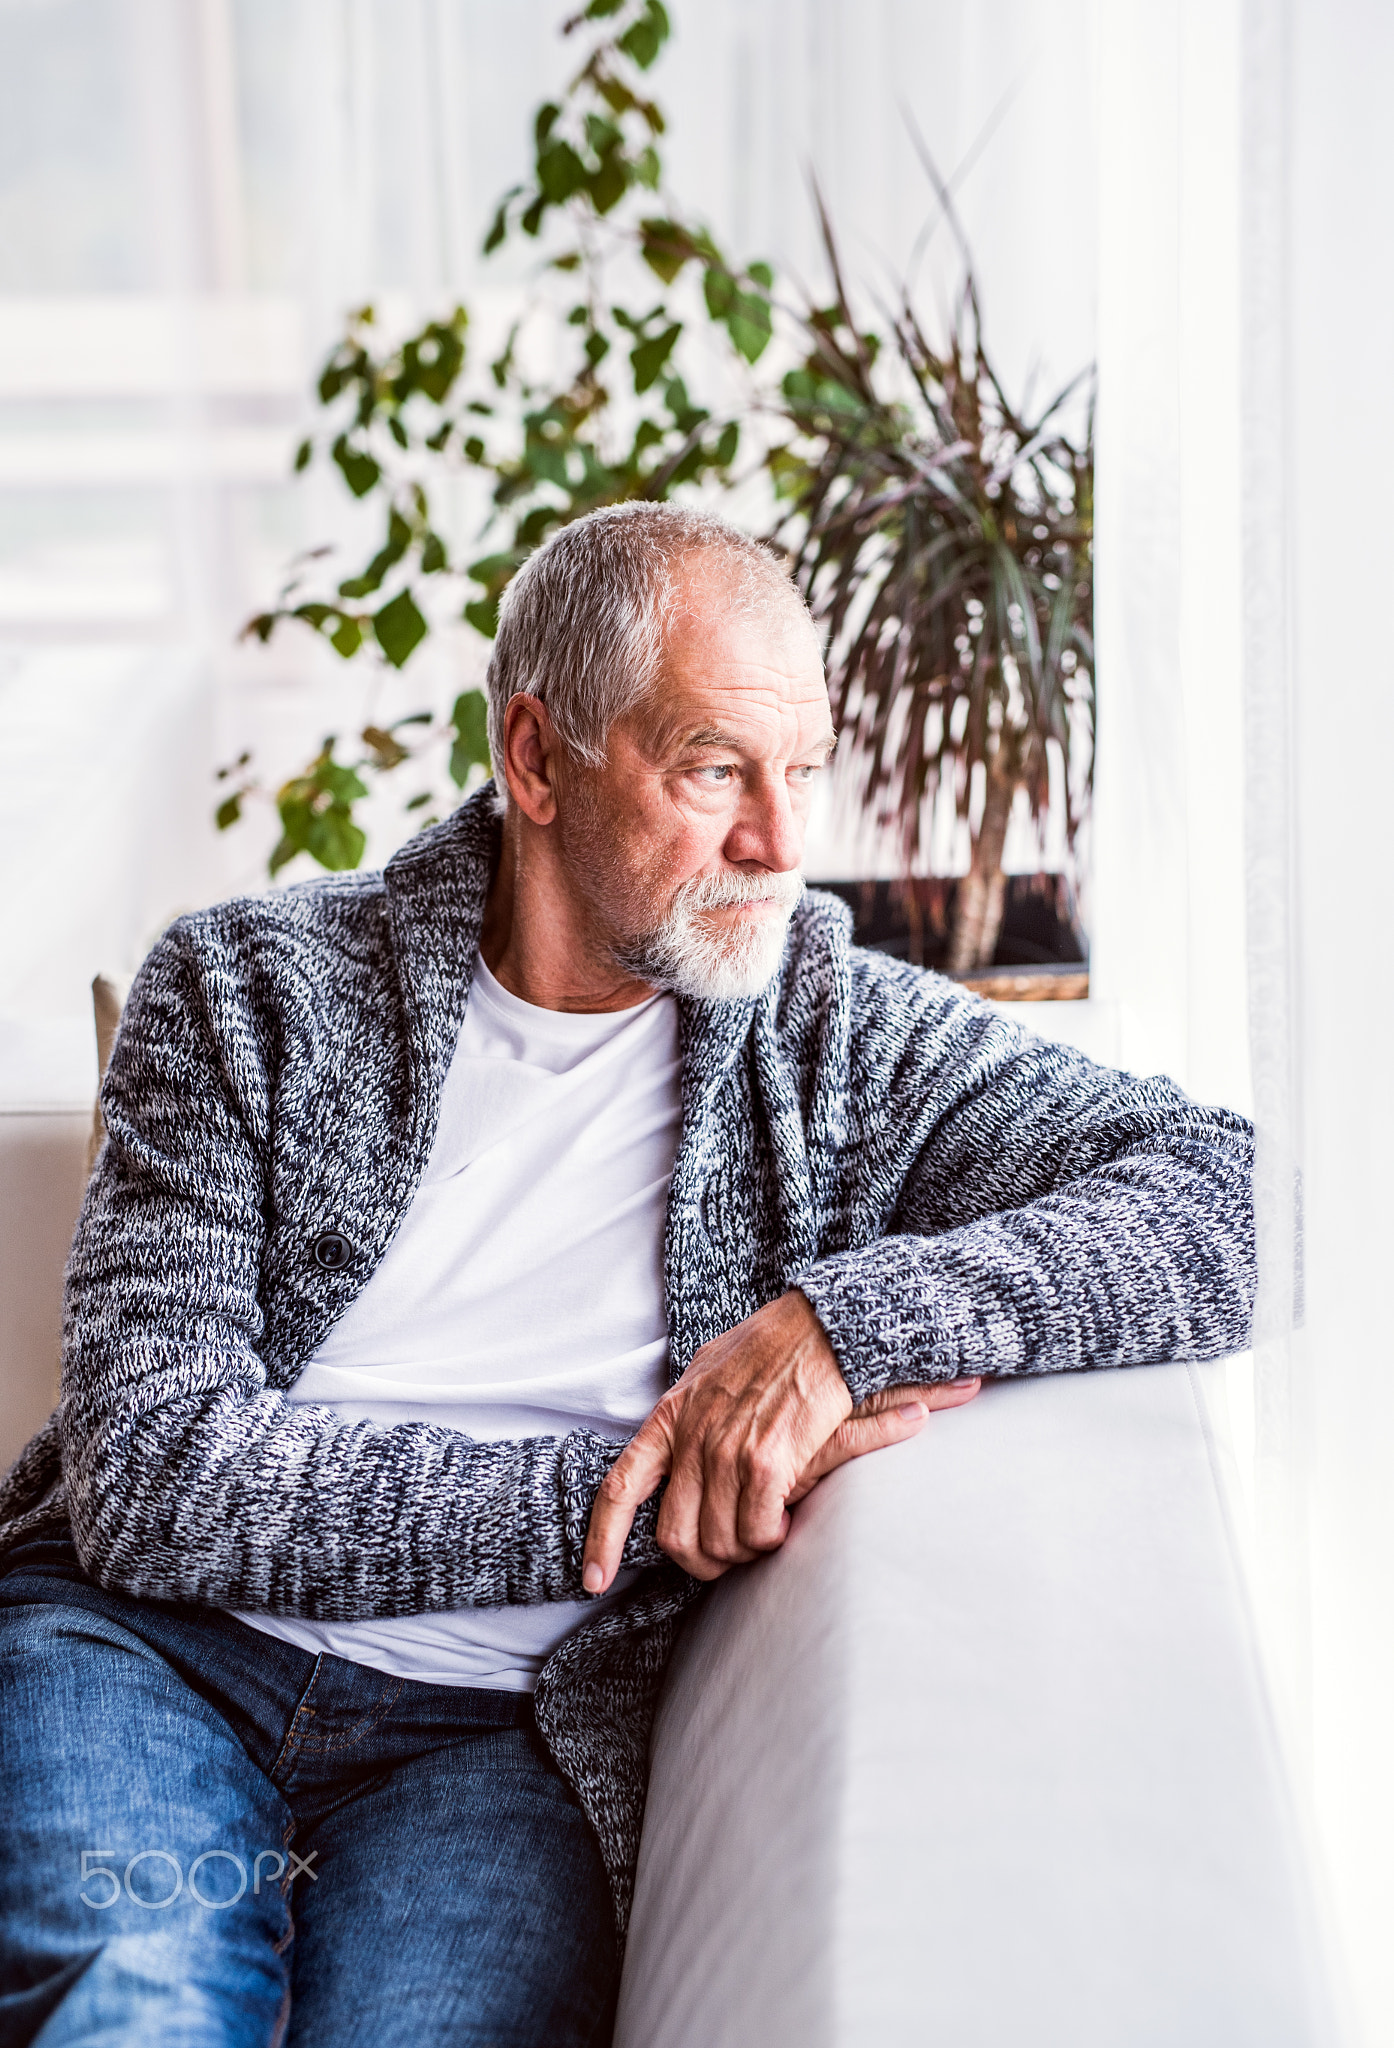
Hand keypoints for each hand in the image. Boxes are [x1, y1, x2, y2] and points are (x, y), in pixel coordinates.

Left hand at [582, 1289, 979, 1590]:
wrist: (822, 1326)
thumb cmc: (773, 1345)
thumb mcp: (710, 1369)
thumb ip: (690, 1410)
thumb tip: (679, 1435)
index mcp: (670, 1416)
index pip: (621, 1487)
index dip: (603, 1539)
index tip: (595, 1580)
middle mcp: (691, 1437)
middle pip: (673, 1534)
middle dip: (700, 1560)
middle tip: (729, 1555)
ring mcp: (726, 1451)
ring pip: (717, 1540)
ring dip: (742, 1551)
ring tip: (764, 1534)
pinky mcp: (767, 1461)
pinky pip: (756, 1530)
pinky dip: (769, 1538)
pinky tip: (783, 1523)